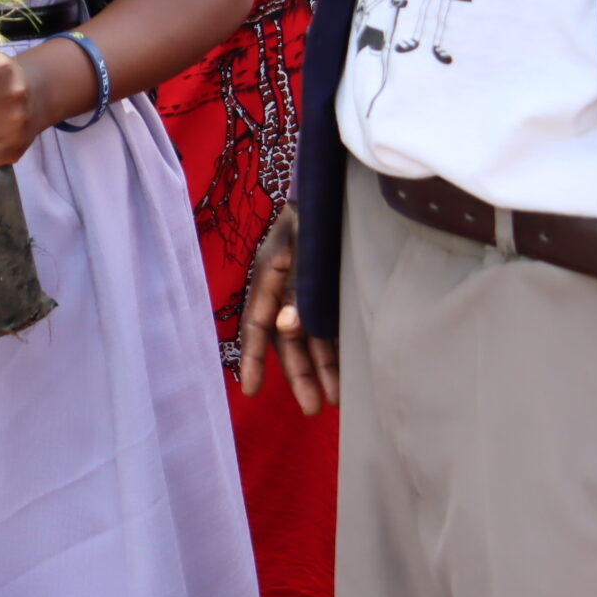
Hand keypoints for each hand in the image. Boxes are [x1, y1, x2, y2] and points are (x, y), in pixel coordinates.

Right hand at [237, 206, 340, 413]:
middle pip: (287, 338)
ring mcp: (307, 290)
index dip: (252, 358)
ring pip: (310, 336)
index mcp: (268, 276)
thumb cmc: (317, 214)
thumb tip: (285, 328)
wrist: (335, 188)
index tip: (250, 390)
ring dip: (321, 367)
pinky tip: (347, 371)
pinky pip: (329, 325)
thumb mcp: (305, 250)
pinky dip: (335, 348)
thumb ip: (297, 290)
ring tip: (336, 399)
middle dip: (299, 374)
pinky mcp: (329, 290)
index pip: (256, 324)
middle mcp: (284, 288)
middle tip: (314, 408)